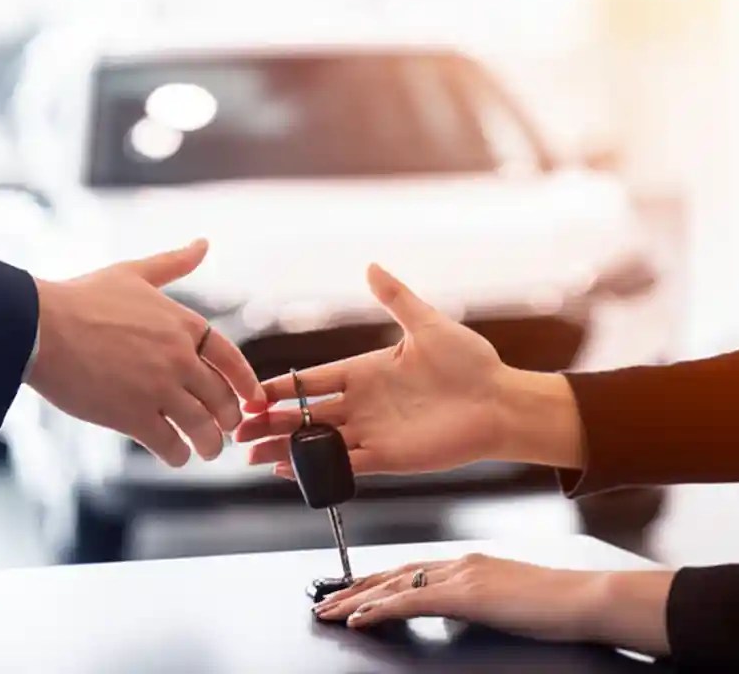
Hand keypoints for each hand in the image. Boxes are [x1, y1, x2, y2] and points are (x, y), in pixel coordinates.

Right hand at [25, 239, 264, 466]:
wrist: (40, 327)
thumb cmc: (82, 297)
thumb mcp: (133, 272)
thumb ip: (173, 263)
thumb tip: (203, 243)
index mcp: (183, 325)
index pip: (231, 360)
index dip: (246, 383)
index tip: (251, 399)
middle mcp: (179, 358)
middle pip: (221, 398)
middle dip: (229, 419)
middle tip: (225, 430)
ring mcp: (159, 389)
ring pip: (202, 428)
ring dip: (209, 445)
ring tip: (206, 452)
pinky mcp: (133, 416)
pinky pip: (170, 444)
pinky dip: (177, 455)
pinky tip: (174, 455)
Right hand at [235, 264, 582, 476]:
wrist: (502, 402)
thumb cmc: (471, 362)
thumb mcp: (428, 325)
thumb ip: (396, 298)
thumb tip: (371, 266)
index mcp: (365, 371)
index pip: (312, 381)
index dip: (280, 388)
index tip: (250, 391)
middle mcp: (363, 403)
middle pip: (304, 415)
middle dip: (268, 422)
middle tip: (236, 429)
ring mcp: (372, 432)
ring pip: (316, 443)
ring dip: (282, 448)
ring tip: (248, 456)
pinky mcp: (388, 457)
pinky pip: (344, 465)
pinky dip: (316, 469)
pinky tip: (287, 471)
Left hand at [313, 554, 672, 655]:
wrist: (583, 599)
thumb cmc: (556, 604)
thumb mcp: (507, 600)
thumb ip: (478, 601)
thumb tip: (459, 613)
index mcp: (469, 564)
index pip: (410, 570)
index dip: (378, 580)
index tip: (354, 589)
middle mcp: (459, 563)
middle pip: (393, 573)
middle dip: (356, 588)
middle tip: (326, 601)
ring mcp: (460, 576)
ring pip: (393, 585)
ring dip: (357, 599)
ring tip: (330, 612)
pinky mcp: (464, 595)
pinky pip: (409, 601)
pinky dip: (379, 609)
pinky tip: (359, 618)